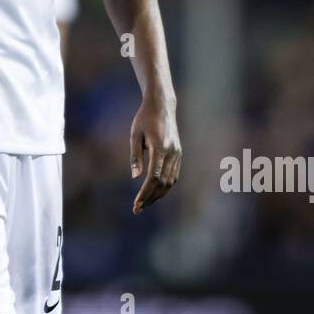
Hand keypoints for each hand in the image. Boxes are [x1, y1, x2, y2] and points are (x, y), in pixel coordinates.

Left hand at [129, 95, 180, 214]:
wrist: (162, 106)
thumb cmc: (144, 118)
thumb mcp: (134, 135)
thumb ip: (135, 156)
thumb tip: (135, 178)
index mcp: (160, 148)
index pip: (153, 178)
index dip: (144, 193)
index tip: (136, 204)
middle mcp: (172, 153)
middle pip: (163, 183)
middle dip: (150, 198)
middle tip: (138, 208)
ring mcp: (177, 154)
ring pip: (170, 182)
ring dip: (158, 195)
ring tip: (144, 203)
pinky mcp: (179, 154)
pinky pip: (174, 175)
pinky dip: (165, 187)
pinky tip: (154, 192)